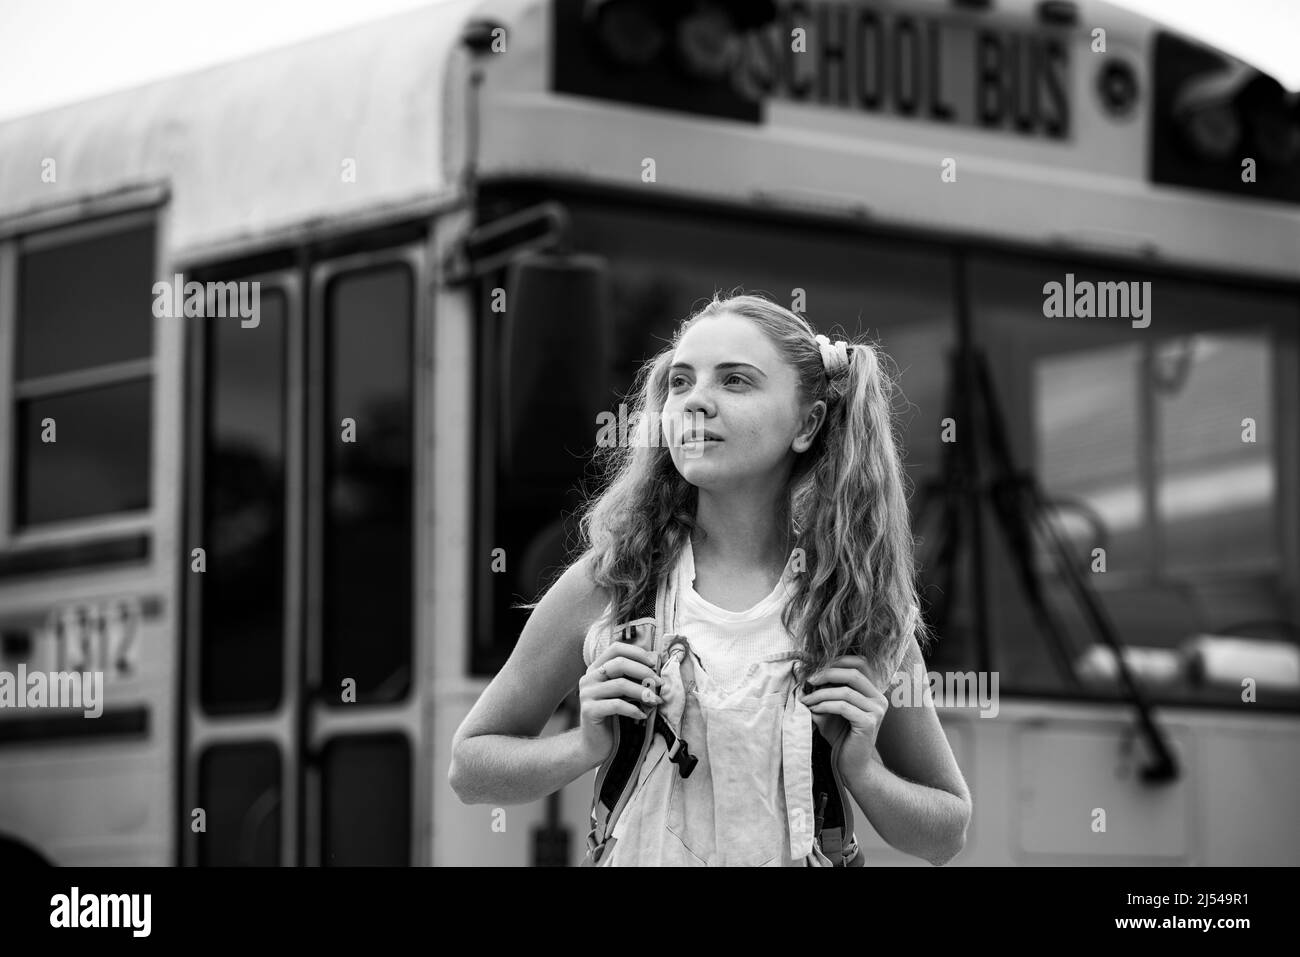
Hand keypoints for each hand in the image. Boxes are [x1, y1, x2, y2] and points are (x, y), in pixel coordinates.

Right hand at [576, 642, 664, 766]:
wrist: (595, 744)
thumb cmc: (613, 716)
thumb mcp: (623, 692)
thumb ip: (633, 677)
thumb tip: (655, 661)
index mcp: (596, 668)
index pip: (616, 649)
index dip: (636, 652)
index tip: (654, 663)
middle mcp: (588, 677)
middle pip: (619, 664)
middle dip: (644, 672)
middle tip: (660, 684)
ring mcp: (586, 693)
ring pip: (620, 684)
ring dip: (643, 692)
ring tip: (656, 701)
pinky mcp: (589, 710)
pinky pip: (616, 705)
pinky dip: (633, 709)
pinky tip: (642, 715)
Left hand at [798, 655, 893, 781]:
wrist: (851, 764)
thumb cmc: (840, 735)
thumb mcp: (831, 708)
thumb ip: (824, 691)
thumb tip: (807, 675)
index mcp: (873, 691)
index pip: (861, 663)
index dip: (839, 660)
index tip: (817, 667)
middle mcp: (879, 699)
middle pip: (853, 673)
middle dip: (827, 674)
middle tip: (809, 680)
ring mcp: (876, 711)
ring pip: (846, 691)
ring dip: (821, 694)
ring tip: (807, 700)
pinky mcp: (868, 723)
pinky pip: (843, 707)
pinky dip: (825, 705)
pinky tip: (814, 710)